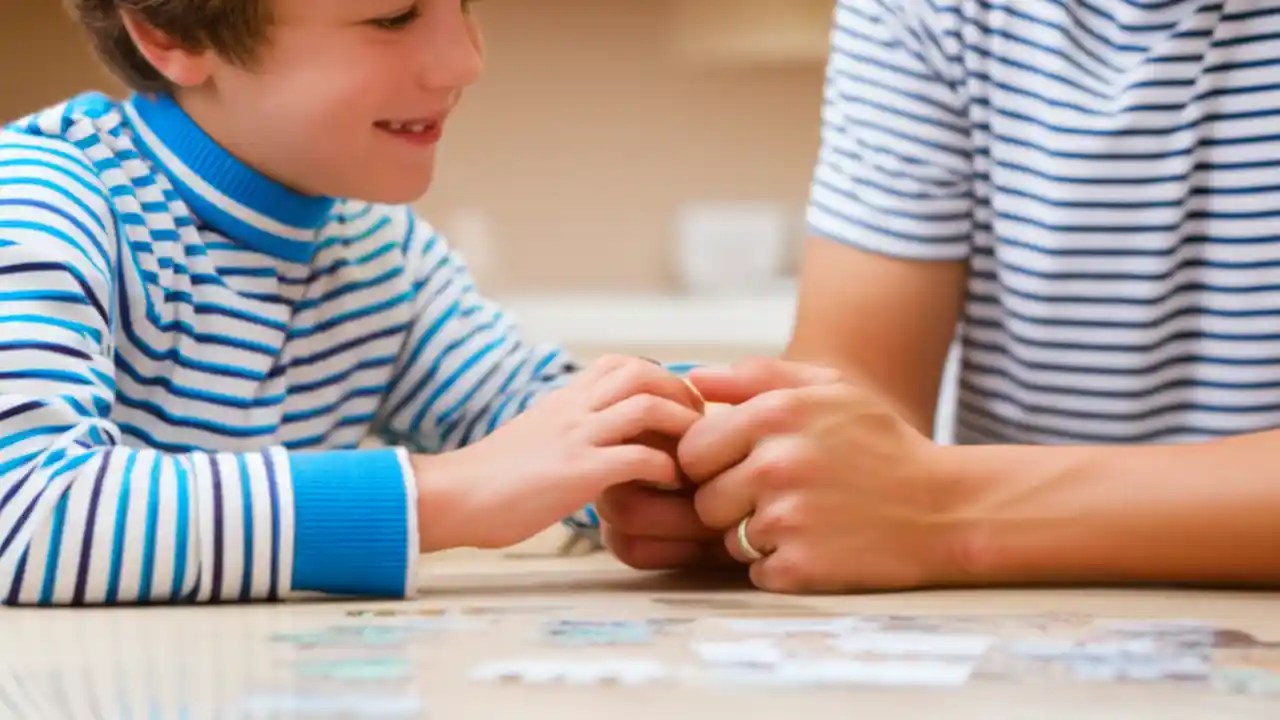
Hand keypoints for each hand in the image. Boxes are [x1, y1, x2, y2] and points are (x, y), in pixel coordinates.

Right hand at [413, 355, 703, 551]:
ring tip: (693, 453)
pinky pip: (637, 458)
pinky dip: (664, 467)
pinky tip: (669, 483)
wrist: (450, 497)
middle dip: (681, 394)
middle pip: (643, 373)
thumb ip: (568, 427)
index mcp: (563, 398)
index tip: (679, 404)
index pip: (622, 363)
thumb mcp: (536, 435)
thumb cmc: (491, 477)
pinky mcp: (576, 474)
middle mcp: (572, 409)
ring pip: (646, 407)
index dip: (660, 378)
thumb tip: (597, 437)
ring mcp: (574, 438)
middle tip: (698, 424)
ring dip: (681, 426)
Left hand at [679, 358, 964, 592]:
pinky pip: (757, 572)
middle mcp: (775, 465)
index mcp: (776, 414)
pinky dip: (783, 566)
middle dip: (733, 502)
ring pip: (729, 539)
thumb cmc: (881, 445)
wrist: (945, 508)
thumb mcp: (831, 389)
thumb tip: (695, 379)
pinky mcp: (801, 568)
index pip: (691, 450)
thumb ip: (758, 376)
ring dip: (759, 536)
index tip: (746, 466)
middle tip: (784, 497)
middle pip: (704, 500)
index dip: (713, 463)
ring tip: (810, 519)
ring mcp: (787, 519)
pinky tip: (821, 546)